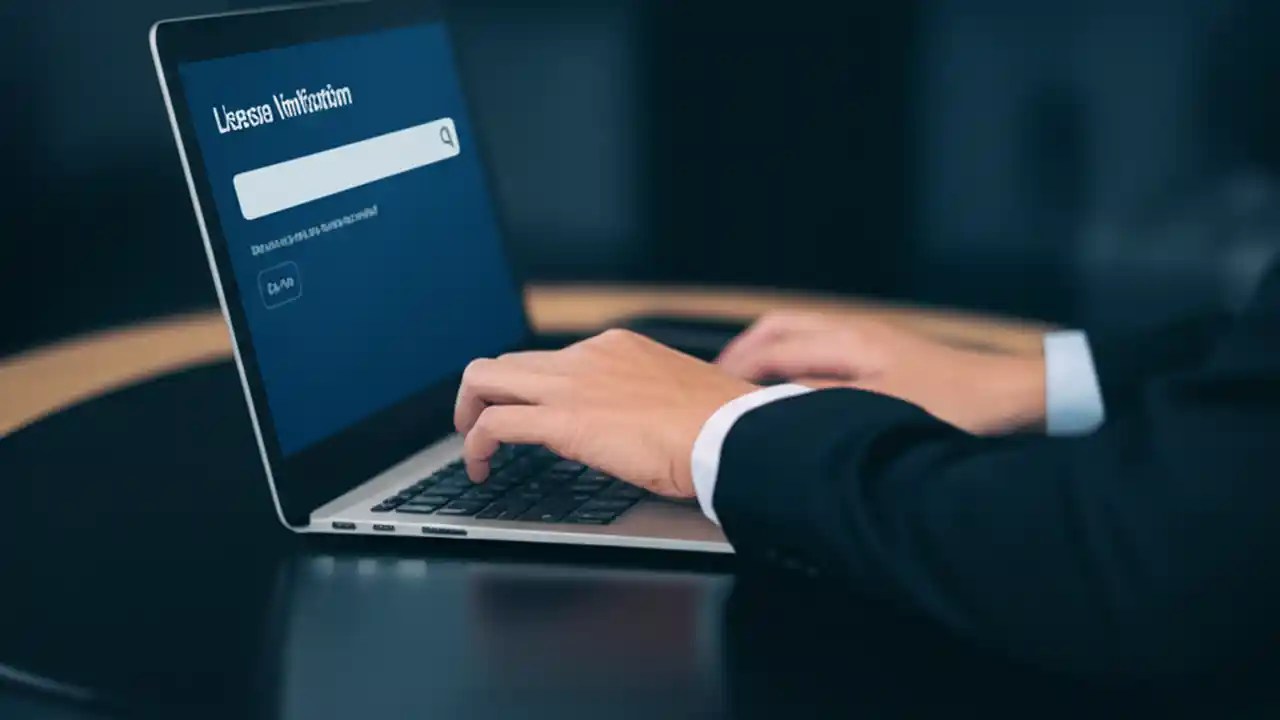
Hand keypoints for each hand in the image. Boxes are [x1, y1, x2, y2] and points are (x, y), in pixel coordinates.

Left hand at [454, 329, 755, 497]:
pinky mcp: (563, 419)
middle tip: (481, 425)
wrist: (729, 434)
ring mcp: (571, 384)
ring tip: (474, 447)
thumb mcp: (672, 396)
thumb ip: (639, 400)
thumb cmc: (717, 425)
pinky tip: (480, 467)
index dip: (530, 388)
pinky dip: (476, 445)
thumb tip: (627, 425)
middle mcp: (587, 355)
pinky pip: (495, 423)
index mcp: (616, 347)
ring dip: (469, 413)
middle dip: (484, 394)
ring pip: (486, 378)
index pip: (551, 358)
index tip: (530, 412)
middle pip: (508, 361)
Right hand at [716, 312, 1045, 434]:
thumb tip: (767, 406)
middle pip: (776, 329)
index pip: (770, 349)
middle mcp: (850, 331)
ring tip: (741, 383)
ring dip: (763, 353)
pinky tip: (789, 387)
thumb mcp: (878, 412)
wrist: (1006, 393)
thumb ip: (819, 405)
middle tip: (711, 382)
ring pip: (796, 333)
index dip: (732, 371)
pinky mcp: (879, 350)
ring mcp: (865, 338)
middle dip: (739, 354)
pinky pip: (815, 344)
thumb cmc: (952, 406)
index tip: (705, 393)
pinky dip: (788, 358)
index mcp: (846, 342)